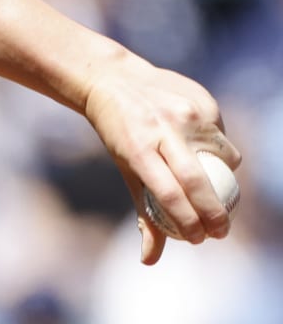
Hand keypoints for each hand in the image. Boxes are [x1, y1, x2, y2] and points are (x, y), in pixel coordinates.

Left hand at [82, 54, 240, 263]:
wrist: (115, 79)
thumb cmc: (121, 134)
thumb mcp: (125, 169)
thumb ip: (143, 212)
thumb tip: (149, 259)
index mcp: (137, 148)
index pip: (168, 193)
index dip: (188, 221)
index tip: (200, 239)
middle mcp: (162, 129)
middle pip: (197, 180)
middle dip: (214, 213)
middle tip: (220, 232)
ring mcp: (185, 113)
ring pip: (222, 157)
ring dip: (223, 178)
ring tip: (213, 186)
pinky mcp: (203, 101)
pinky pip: (223, 136)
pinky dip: (219, 148)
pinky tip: (203, 147)